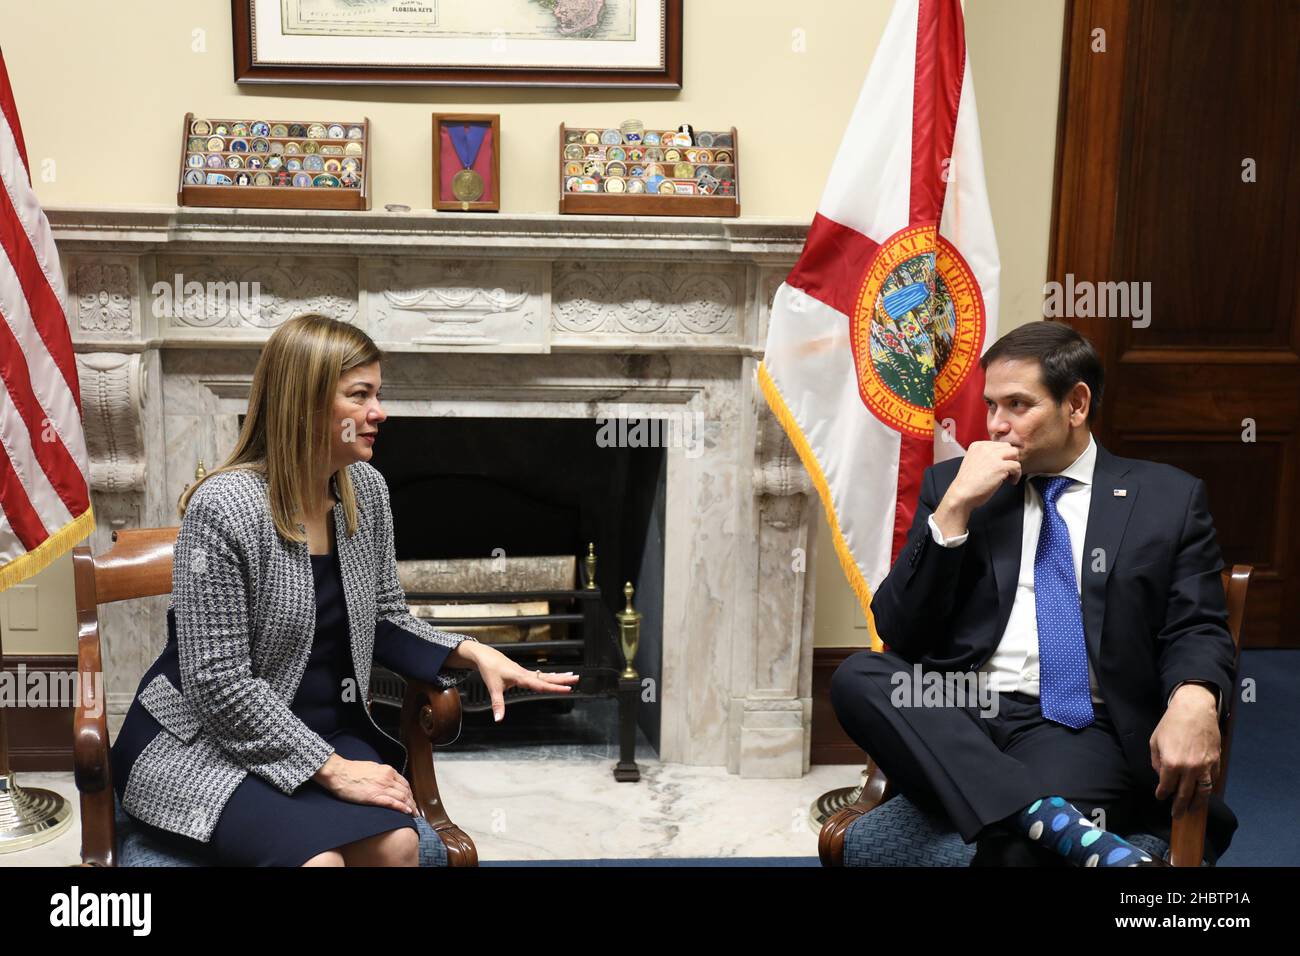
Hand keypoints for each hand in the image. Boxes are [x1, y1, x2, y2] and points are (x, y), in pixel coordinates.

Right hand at [312, 753, 417, 814]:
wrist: (339, 773)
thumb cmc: (351, 770)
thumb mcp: (372, 767)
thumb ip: (382, 773)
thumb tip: (387, 779)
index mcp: (387, 771)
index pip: (404, 783)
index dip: (410, 792)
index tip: (412, 799)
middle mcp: (387, 778)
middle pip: (406, 791)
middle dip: (413, 801)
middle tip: (416, 810)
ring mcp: (381, 787)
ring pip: (402, 797)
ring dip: (411, 806)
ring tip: (414, 814)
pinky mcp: (374, 797)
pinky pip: (392, 803)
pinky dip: (402, 808)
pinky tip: (407, 812)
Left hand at [456, 641, 579, 721]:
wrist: (484, 655)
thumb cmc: (489, 669)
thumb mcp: (493, 688)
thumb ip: (498, 704)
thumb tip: (498, 718)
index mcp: (521, 677)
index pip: (541, 684)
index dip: (555, 688)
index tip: (567, 689)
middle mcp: (526, 673)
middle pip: (548, 677)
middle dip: (563, 679)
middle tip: (577, 679)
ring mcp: (525, 672)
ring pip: (545, 675)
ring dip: (558, 676)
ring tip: (571, 676)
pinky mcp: (522, 672)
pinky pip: (540, 674)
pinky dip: (549, 676)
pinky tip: (554, 677)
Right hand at [933, 441, 1022, 535]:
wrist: (962, 494)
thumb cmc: (967, 483)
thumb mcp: (973, 461)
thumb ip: (985, 456)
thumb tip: (1002, 458)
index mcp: (977, 445)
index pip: (998, 444)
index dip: (1002, 456)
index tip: (1000, 466)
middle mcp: (985, 448)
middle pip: (1008, 447)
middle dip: (1010, 459)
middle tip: (1006, 471)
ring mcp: (993, 456)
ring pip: (1015, 454)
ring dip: (1014, 465)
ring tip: (1009, 476)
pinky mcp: (1000, 466)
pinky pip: (1017, 466)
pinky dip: (1016, 475)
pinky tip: (1010, 481)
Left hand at [1150, 684, 1220, 817]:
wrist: (1194, 709)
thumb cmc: (1171, 723)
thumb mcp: (1155, 741)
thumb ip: (1157, 762)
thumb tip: (1162, 777)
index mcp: (1172, 763)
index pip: (1167, 787)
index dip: (1162, 794)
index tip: (1160, 797)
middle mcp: (1190, 768)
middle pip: (1185, 794)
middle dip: (1179, 806)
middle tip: (1176, 814)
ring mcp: (1205, 766)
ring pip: (1203, 792)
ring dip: (1197, 803)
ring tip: (1192, 810)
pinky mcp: (1216, 761)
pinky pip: (1213, 780)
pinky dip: (1208, 789)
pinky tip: (1203, 793)